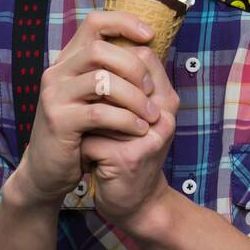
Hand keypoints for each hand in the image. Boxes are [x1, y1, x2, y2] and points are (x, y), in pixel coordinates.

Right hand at [9, 11, 158, 206]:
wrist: (47, 169)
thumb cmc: (80, 131)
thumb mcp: (95, 97)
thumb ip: (113, 74)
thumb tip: (149, 51)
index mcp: (69, 60)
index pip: (94, 22)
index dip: (124, 22)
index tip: (150, 36)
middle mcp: (57, 72)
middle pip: (100, 49)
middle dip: (134, 67)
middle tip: (151, 89)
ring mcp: (54, 95)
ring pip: (102, 80)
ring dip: (134, 97)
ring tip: (151, 114)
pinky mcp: (58, 121)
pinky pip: (99, 112)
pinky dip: (126, 120)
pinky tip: (140, 129)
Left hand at [81, 44, 179, 227]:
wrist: (137, 202)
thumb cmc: (129, 152)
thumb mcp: (136, 116)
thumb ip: (129, 86)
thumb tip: (103, 47)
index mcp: (166, 100)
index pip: (141, 57)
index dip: (112, 65)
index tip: (102, 91)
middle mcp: (163, 114)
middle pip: (117, 80)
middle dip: (95, 98)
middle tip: (93, 119)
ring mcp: (148, 136)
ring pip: (98, 109)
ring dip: (87, 125)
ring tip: (92, 140)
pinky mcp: (129, 158)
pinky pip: (90, 139)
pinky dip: (82, 150)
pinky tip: (91, 161)